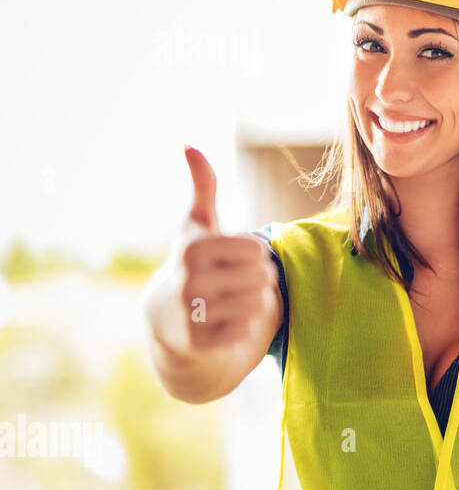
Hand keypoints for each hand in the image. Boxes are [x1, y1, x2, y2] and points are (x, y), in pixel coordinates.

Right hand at [157, 147, 279, 353]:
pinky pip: (248, 332)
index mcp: (192, 251)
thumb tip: (189, 144)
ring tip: (236, 299)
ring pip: (258, 304)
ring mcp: (192, 317)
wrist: (167, 321)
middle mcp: (188, 284)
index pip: (255, 250)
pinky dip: (247, 326)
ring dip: (256, 302)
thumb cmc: (193, 263)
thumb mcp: (196, 226)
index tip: (236, 258)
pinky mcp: (200, 345)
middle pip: (261, 277)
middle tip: (238, 282)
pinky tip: (229, 321)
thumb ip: (202, 187)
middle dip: (259, 279)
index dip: (255, 254)